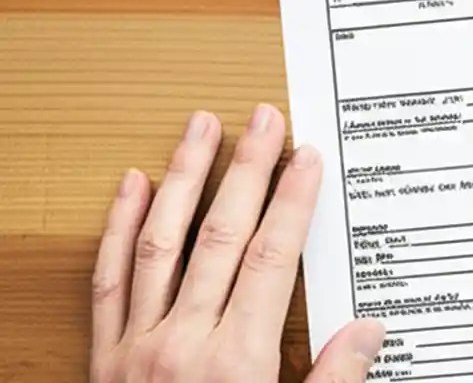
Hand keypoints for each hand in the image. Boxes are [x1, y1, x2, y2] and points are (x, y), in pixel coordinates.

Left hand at [90, 105, 384, 381]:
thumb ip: (332, 382)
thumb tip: (367, 330)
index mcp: (237, 361)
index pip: (272, 257)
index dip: (293, 200)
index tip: (306, 156)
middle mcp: (183, 342)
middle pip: (221, 234)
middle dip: (246, 169)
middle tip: (261, 118)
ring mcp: (138, 345)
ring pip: (161, 241)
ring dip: (184, 178)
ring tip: (199, 128)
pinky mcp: (104, 356)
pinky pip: (109, 279)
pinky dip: (120, 228)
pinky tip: (134, 186)